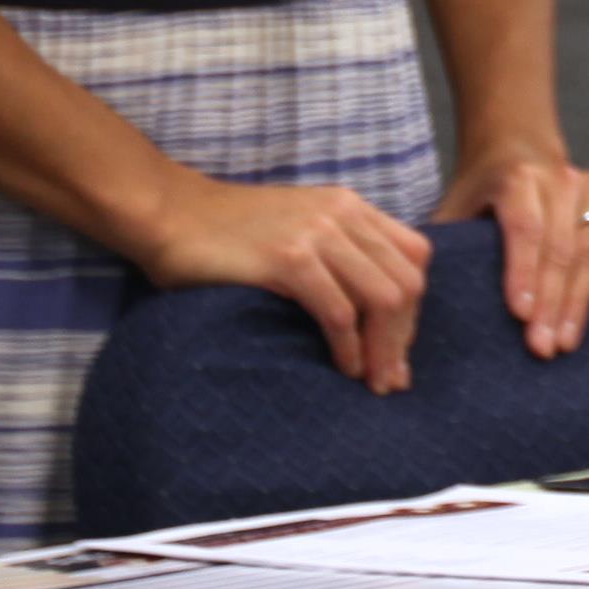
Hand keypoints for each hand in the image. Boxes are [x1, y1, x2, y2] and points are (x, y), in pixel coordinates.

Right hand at [139, 174, 430, 392]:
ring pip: (382, 298)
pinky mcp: (289, 259)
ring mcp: (317, 234)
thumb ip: (339, 256)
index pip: (415, 257)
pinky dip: (349, 347)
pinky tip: (344, 367)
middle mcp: (342, 214)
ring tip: (372, 381)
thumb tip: (377, 321)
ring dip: (383, 349)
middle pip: (406, 282)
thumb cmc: (230, 234)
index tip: (397, 347)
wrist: (173, 214)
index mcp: (350, 207)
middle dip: (404, 338)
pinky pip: (339, 312)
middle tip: (391, 379)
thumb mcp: (299, 229)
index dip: (414, 308)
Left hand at [437, 143, 588, 357]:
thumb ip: (446, 242)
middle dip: (553, 301)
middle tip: (544, 346)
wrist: (516, 147)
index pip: (525, 228)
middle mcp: (558, 178)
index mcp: (516, 179)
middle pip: (561, 246)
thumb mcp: (455, 205)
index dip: (524, 271)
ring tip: (567, 339)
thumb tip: (422, 293)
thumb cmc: (480, 191)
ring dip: (581, 297)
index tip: (520, 314)